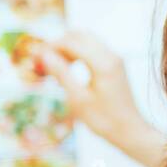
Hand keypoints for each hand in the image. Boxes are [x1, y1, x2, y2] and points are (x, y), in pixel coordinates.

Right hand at [37, 30, 166, 166]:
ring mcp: (115, 59)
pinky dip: (79, 52)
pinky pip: (94, 49)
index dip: (51, 46)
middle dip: (59, 43)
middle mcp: (111, 56)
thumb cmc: (104, 120)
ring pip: (87, 40)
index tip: (36, 56)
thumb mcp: (78, 99)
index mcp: (103, 63)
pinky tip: (69, 67)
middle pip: (80, 35)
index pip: (72, 42)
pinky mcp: (116, 64)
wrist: (130, 131)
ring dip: (69, 47)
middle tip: (44, 59)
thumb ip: (61, 74)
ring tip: (55, 65)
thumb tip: (44, 55)